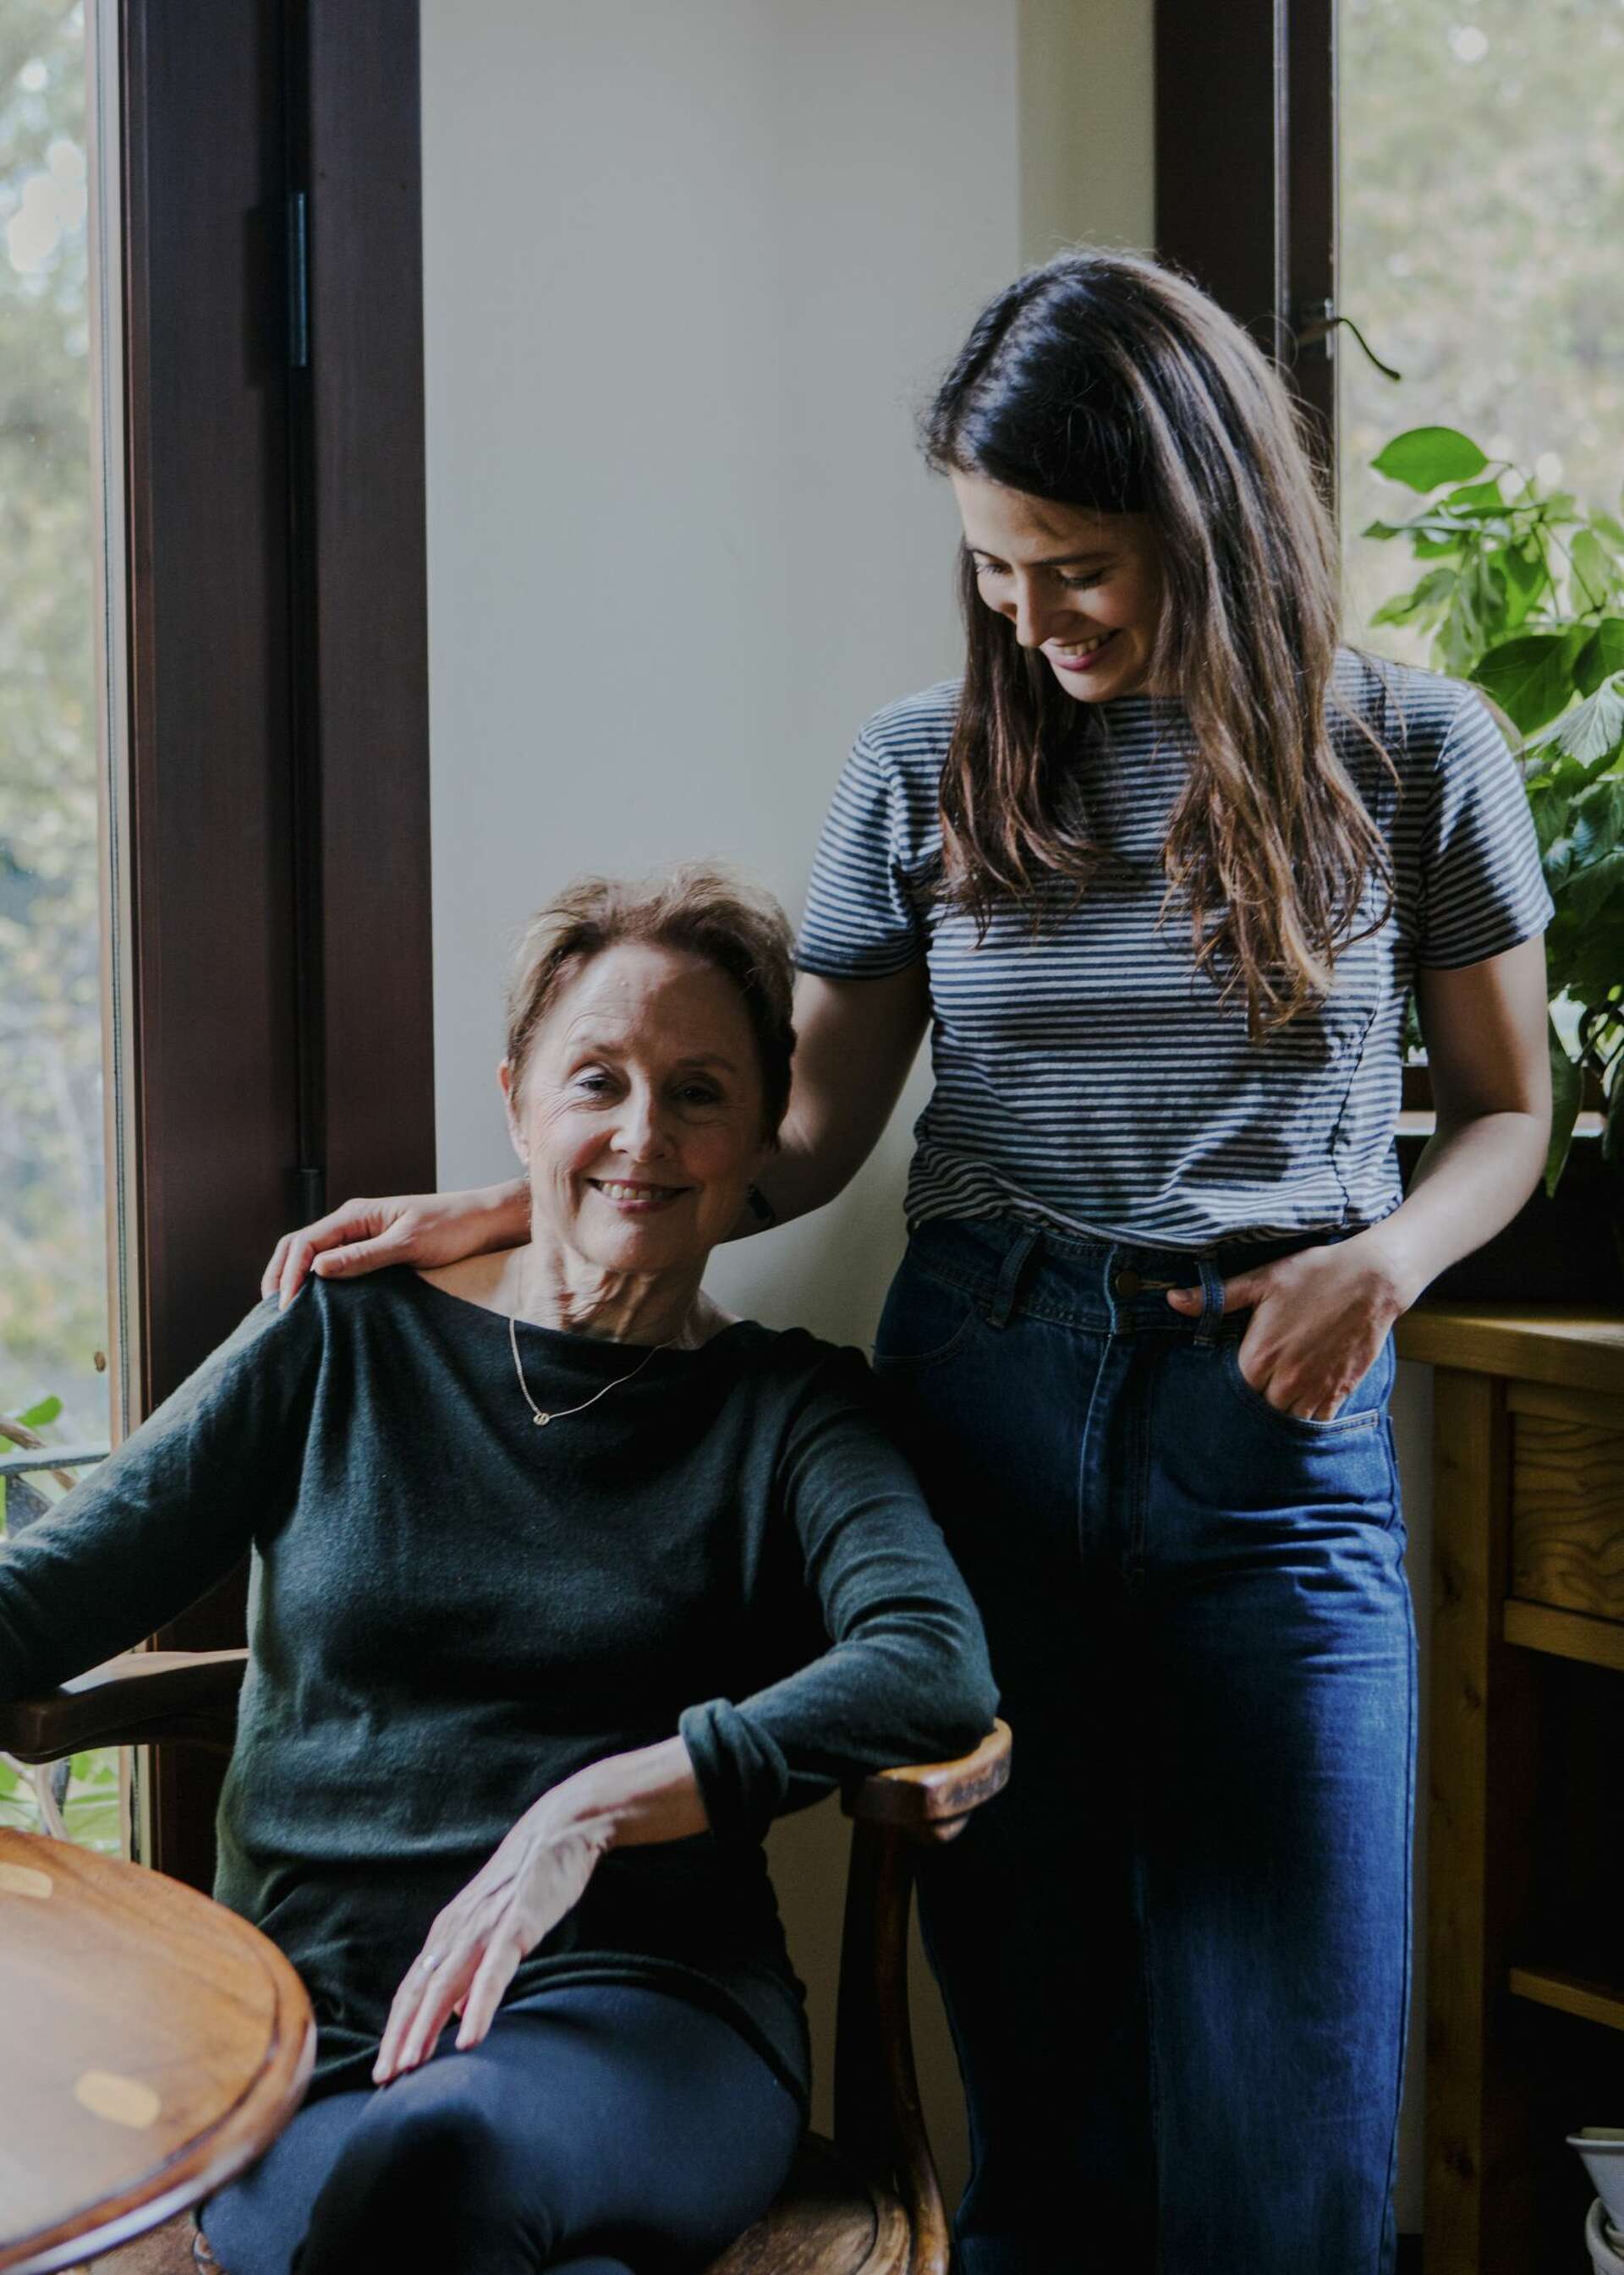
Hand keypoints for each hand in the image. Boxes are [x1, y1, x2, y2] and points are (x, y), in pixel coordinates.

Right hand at [260, 1183, 526, 1308]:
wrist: (481, 1222)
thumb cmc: (451, 1228)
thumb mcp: (407, 1244)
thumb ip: (364, 1256)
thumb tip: (318, 1270)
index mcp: (355, 1215)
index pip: (305, 1243)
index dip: (289, 1274)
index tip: (285, 1306)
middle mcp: (352, 1223)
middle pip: (299, 1247)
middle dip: (280, 1275)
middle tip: (273, 1313)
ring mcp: (360, 1236)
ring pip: (313, 1256)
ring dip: (295, 1279)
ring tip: (286, 1312)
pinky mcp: (371, 1250)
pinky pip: (334, 1264)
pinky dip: (317, 1282)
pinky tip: (317, 1304)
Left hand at [372, 1793, 605, 2083]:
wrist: (560, 1827)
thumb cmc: (529, 1880)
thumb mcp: (493, 1925)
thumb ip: (472, 1968)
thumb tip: (457, 2012)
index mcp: (449, 1932)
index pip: (413, 1989)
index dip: (397, 2029)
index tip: (386, 2068)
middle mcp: (456, 1931)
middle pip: (417, 1992)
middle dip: (398, 2038)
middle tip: (383, 2079)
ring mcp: (483, 1928)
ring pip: (444, 1986)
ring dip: (423, 2029)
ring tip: (410, 2067)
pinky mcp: (515, 1926)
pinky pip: (492, 1973)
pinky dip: (478, 2007)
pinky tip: (469, 2037)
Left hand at [1166, 1229, 1416, 1419]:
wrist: (1373, 1279)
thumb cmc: (1315, 1274)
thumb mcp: (1261, 1279)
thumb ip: (1216, 1297)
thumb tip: (1173, 1300)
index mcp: (1261, 1355)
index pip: (1232, 1392)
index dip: (1226, 1393)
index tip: (1222, 1390)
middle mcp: (1286, 1379)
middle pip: (1258, 1412)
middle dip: (1250, 1409)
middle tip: (1244, 1403)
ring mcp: (1316, 1388)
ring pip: (1287, 1421)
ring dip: (1277, 1418)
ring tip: (1268, 1411)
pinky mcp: (1341, 1390)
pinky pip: (1319, 1421)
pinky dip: (1307, 1421)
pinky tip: (1298, 1412)